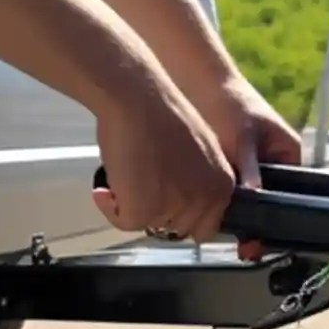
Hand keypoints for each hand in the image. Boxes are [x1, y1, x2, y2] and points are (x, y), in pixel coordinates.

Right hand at [90, 73, 235, 242]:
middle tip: (138, 186)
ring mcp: (175, 207)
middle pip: (176, 229)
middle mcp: (205, 200)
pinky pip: (124, 223)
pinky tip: (105, 190)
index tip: (162, 204)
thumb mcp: (201, 152)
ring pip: (149, 226)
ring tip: (125, 176)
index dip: (181, 217)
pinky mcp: (144, 209)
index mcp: (223, 186)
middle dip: (155, 212)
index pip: (207, 226)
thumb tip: (182, 199)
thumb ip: (201, 181)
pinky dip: (110, 209)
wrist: (139, 99)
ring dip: (133, 206)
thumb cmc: (162, 115)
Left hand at [181, 74, 301, 259]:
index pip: (292, 195)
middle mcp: (277, 163)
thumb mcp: (242, 140)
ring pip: (251, 198)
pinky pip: (235, 190)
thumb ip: (250, 170)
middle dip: (255, 219)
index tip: (259, 241)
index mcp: (290, 155)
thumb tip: (255, 196)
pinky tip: (211, 211)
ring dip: (239, 210)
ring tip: (224, 229)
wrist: (200, 83)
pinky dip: (225, 200)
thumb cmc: (229, 104)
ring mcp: (257, 165)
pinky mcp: (236, 165)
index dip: (277, 219)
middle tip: (241, 245)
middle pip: (271, 200)